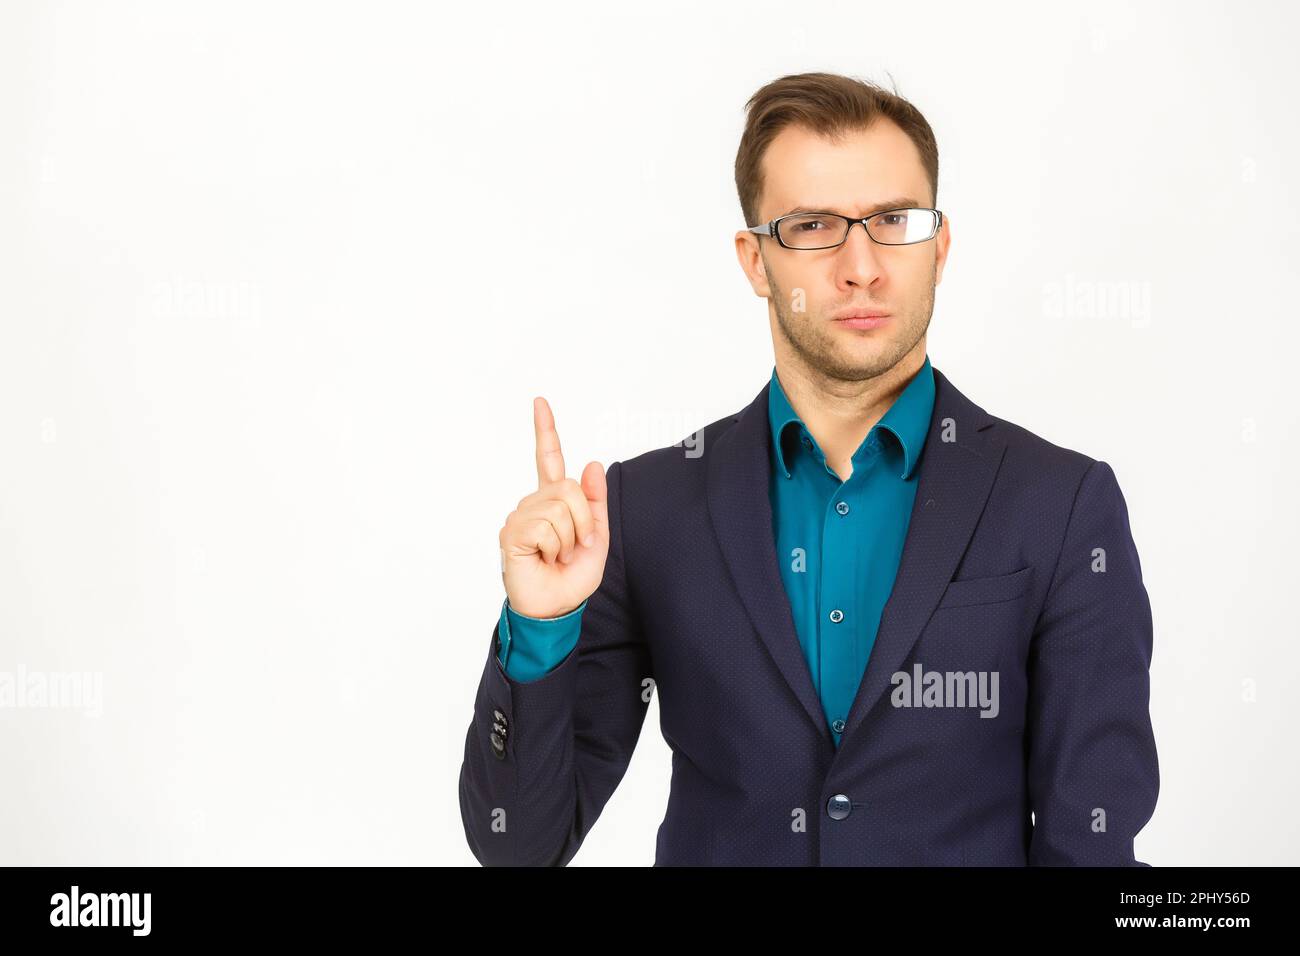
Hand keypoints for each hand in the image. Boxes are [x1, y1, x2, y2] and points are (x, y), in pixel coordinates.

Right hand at [499, 397, 608, 618]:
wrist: (557, 606)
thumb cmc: (573, 574)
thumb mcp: (597, 534)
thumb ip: (595, 500)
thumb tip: (591, 463)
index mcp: (554, 500)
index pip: (548, 458)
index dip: (545, 430)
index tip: (540, 402)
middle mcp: (534, 503)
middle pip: (568, 489)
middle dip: (583, 521)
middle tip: (575, 547)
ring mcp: (520, 516)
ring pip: (559, 508)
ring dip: (569, 538)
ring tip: (558, 556)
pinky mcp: (512, 532)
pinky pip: (545, 526)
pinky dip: (555, 546)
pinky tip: (545, 558)